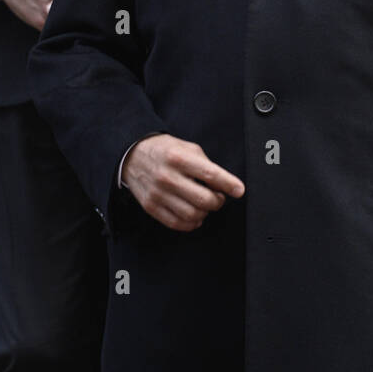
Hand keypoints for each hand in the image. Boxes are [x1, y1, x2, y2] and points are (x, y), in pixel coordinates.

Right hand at [120, 133, 244, 231]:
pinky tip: (194, 215)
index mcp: (179, 158)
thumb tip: (224, 183)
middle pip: (203, 200)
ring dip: (205, 213)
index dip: (228, 184)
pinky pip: (177, 223)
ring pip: (192, 215)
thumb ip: (205, 164)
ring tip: (204, 205)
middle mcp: (168, 177)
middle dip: (218, 201)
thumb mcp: (187, 148)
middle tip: (218, 197)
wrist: (132, 155)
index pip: (210, 174)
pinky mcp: (151, 207)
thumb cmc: (165, 151)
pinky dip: (191, 223)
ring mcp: (158, 194)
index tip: (239, 190)